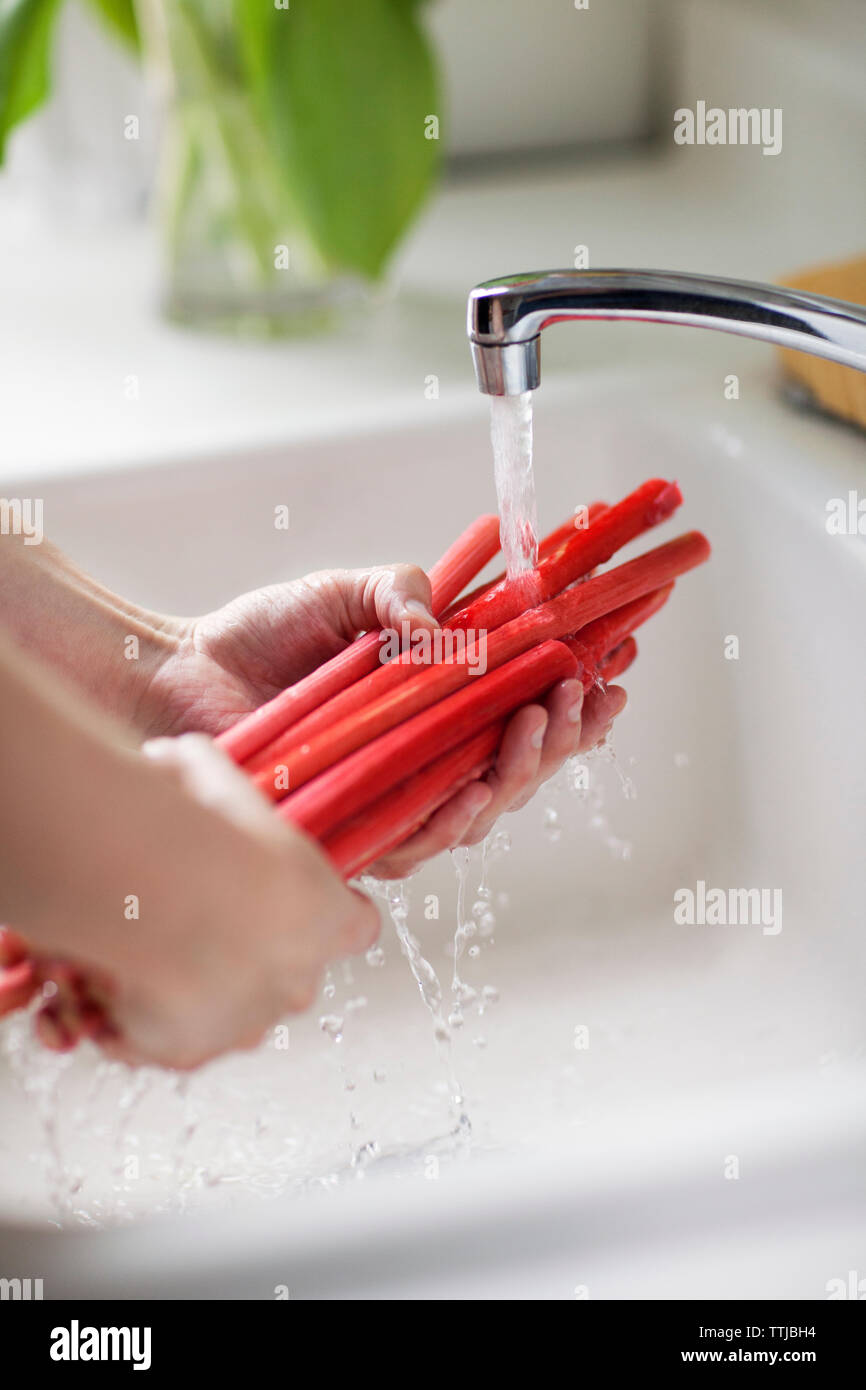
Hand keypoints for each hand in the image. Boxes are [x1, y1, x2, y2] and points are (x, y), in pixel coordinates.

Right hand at [3, 735, 378, 1068]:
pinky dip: (133, 1018)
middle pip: (281, 978)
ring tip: (135, 951)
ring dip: (184, 989)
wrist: (180, 901)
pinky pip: (160, 1039)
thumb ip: (201, 775)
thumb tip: (167, 758)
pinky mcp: (188, 1053)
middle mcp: (298, 984)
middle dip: (240, 956)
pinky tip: (106, 983)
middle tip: (187, 918)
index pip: (355, 926)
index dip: (327, 915)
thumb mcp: (211, 780)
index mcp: (331, 920)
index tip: (293, 899)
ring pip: (218, 1014)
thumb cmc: (213, 839)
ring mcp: (245, 1025)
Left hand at [140, 565, 627, 874]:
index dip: (578, 695)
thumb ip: (403, 593)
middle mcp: (428, 756)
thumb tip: (448, 630)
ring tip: (539, 724)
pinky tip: (480, 788)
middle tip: (583, 694)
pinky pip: (422, 840)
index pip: (527, 708)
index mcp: (439, 703)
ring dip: (526, 770)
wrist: (184, 674)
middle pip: (524, 766)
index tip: (617, 664)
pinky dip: (458, 817)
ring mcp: (397, 796)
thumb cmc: (263, 637)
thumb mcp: (347, 592)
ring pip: (487, 807)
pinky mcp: (360, 832)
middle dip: (567, 734)